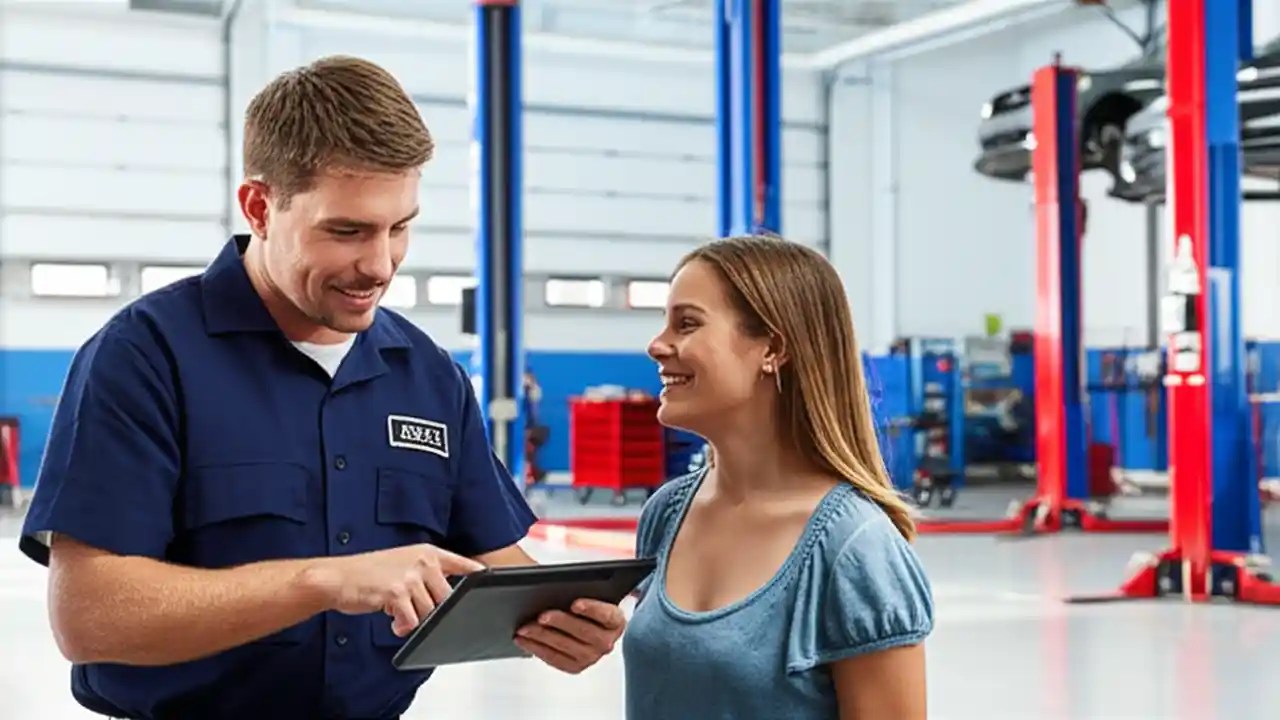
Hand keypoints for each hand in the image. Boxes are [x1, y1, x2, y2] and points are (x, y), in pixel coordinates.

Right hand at [307, 544, 484, 637]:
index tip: (491, 580)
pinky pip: (412, 622)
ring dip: (415, 620)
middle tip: (412, 609)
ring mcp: (410, 576)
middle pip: (448, 598)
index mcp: (427, 552)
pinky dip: (403, 627)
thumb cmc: (368, 573)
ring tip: (397, 612)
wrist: (336, 577)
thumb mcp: (402, 563)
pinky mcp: (397, 593)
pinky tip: (392, 621)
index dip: (478, 575)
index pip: (463, 564)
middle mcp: (422, 561)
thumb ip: (426, 574)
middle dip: (433, 610)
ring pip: (430, 613)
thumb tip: (446, 595)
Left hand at [513, 598, 625, 673]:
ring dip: (542, 637)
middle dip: (560, 623)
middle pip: (583, 632)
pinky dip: (538, 649)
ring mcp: (591, 657)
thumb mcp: (591, 594)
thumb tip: (562, 586)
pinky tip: (525, 640)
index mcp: (615, 620)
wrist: (589, 626)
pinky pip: (555, 659)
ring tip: (525, 628)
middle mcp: (606, 641)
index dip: (591, 609)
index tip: (575, 604)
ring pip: (565, 647)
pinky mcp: (575, 666)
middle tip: (541, 616)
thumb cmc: (588, 607)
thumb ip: (582, 589)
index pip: (606, 614)